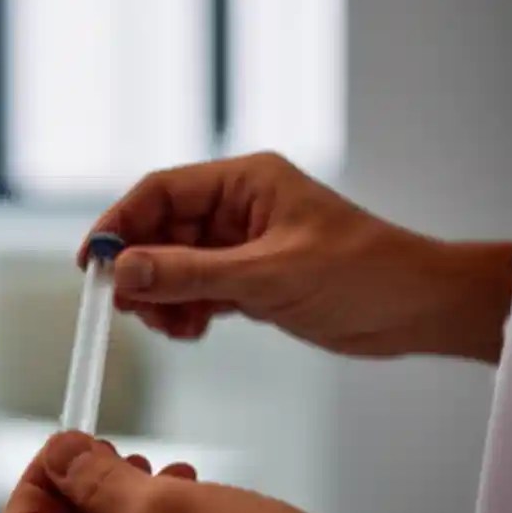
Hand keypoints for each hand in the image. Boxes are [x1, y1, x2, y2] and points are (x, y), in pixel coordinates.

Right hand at [82, 152, 511, 360]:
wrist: (419, 310)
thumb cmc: (363, 274)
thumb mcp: (267, 275)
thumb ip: (191, 274)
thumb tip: (125, 272)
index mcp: (246, 181)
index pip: (160, 191)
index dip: (120, 223)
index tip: (93, 262)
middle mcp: (238, 207)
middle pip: (161, 230)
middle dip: (140, 269)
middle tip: (127, 306)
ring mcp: (242, 244)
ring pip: (174, 264)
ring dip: (161, 296)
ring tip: (168, 326)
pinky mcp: (250, 279)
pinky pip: (197, 290)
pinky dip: (185, 311)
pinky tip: (190, 331)